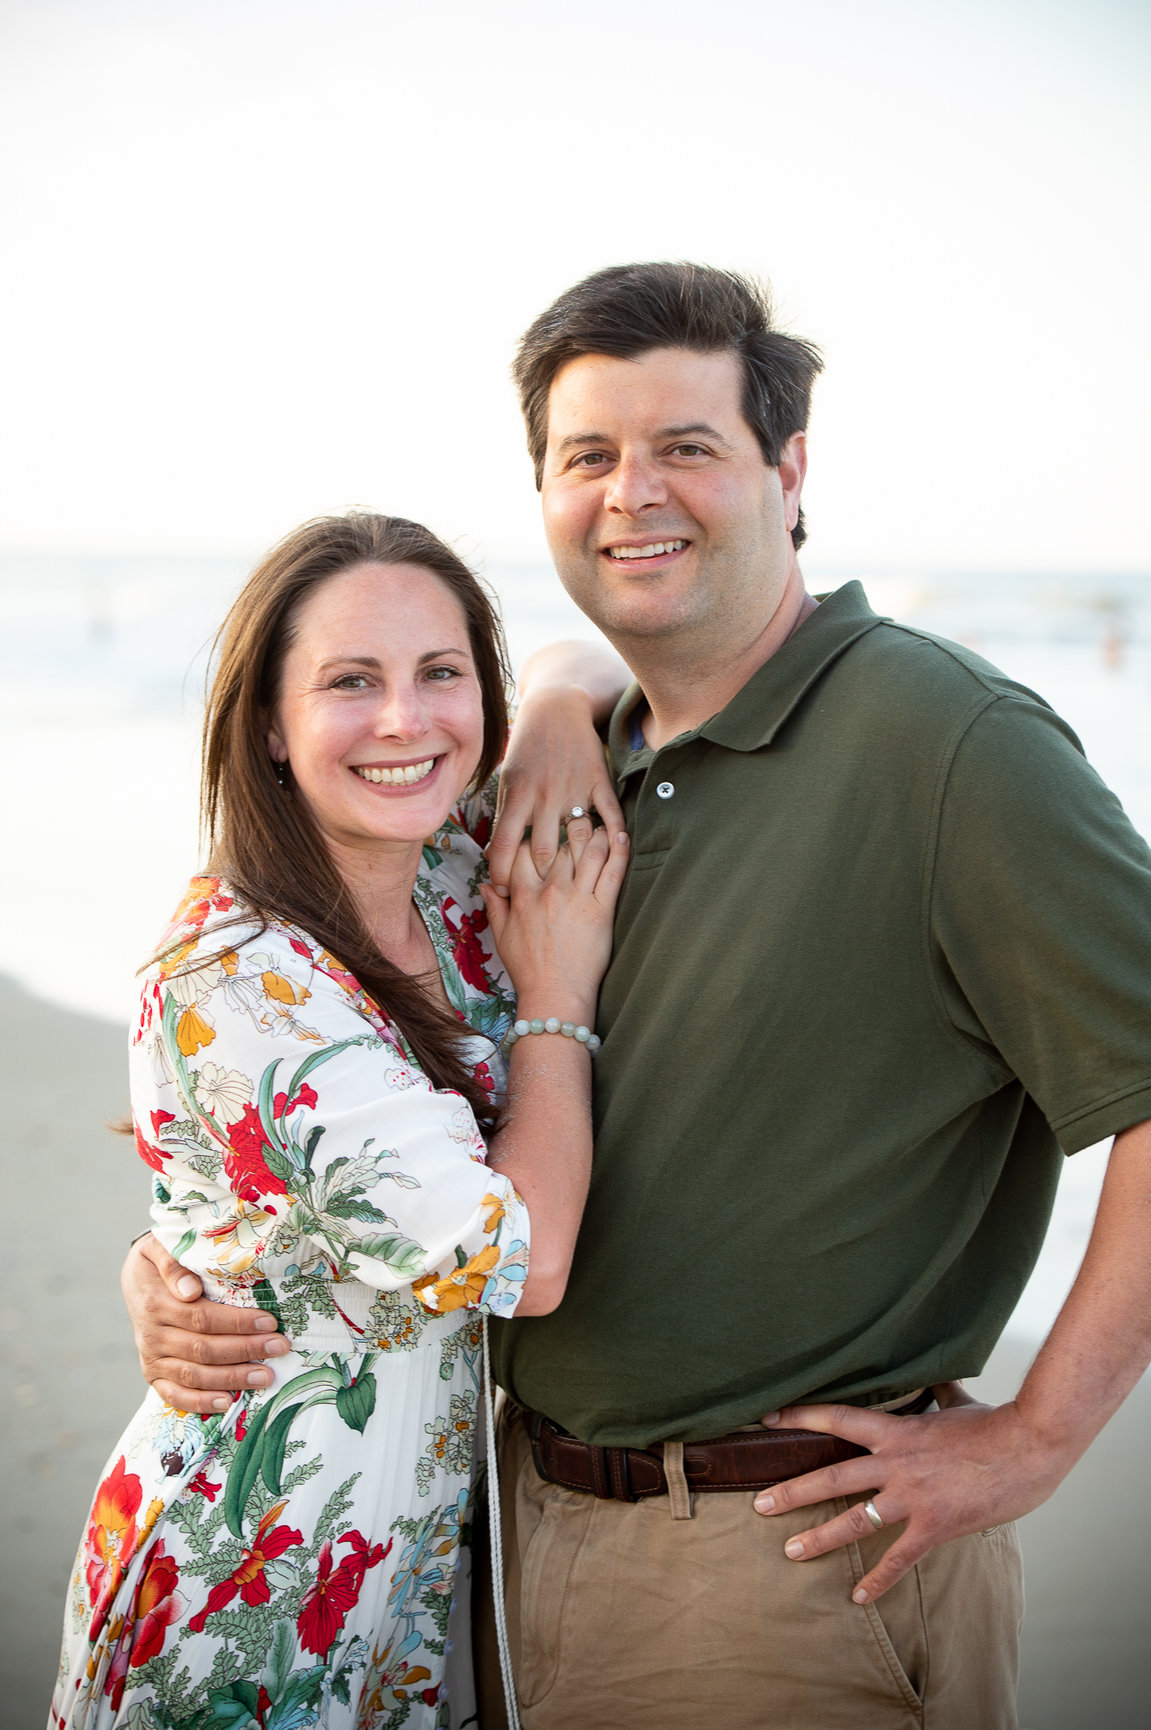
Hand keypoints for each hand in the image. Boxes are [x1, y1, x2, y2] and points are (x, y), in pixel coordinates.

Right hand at [120, 1234, 286, 1412]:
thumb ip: (173, 1264)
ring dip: (231, 1379)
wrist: (136, 1279)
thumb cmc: (159, 1259)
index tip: (271, 1322)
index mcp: (155, 1303)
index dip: (237, 1323)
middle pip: (202, 1349)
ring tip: (265, 1376)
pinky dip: (199, 1402)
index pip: (202, 1318)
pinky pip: (174, 1395)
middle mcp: (151, 1334)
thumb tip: (189, 1291)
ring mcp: (151, 1357)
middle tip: (280, 1347)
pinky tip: (226, 1403)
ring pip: (193, 1375)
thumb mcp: (160, 1247)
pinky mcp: (153, 1374)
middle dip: (245, 1350)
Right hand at [480, 811, 627, 1014]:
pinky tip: (621, 835)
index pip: (526, 850)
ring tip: (600, 824)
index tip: (543, 837)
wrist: (555, 995)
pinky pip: (613, 872)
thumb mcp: (501, 937)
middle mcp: (550, 890)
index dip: (535, 839)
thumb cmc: (529, 970)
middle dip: (567, 828)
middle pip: (559, 844)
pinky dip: (619, 850)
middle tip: (577, 820)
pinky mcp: (602, 910)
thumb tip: (486, 885)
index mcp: (523, 894)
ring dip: (595, 832)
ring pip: (588, 850)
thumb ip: (495, 906)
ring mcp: (577, 898)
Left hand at [488, 683, 624, 890]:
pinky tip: (615, 854)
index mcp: (517, 794)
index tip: (502, 889)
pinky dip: (615, 837)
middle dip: (540, 878)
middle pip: (541, 851)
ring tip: (572, 879)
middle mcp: (544, 794)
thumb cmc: (528, 748)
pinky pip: (611, 815)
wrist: (557, 709)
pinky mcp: (599, 781)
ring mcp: (574, 788)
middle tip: (540, 895)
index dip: (501, 873)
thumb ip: (504, 815)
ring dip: (575, 862)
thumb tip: (495, 853)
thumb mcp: (508, 779)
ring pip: (574, 838)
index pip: (504, 846)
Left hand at [752, 1382, 1078, 1601]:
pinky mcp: (935, 1526)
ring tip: (790, 1552)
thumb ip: (937, 1392)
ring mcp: (913, 1497)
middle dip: (791, 1492)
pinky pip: (898, 1559)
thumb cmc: (996, 1423)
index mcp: (897, 1430)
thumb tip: (935, 1374)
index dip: (799, 1416)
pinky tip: (858, 1597)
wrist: (1029, 1446)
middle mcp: (896, 1463)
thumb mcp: (958, 1401)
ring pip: (855, 1520)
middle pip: (831, 1477)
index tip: (766, 1419)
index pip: (837, 1418)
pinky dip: (878, 1580)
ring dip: (820, 1538)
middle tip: (759, 1505)